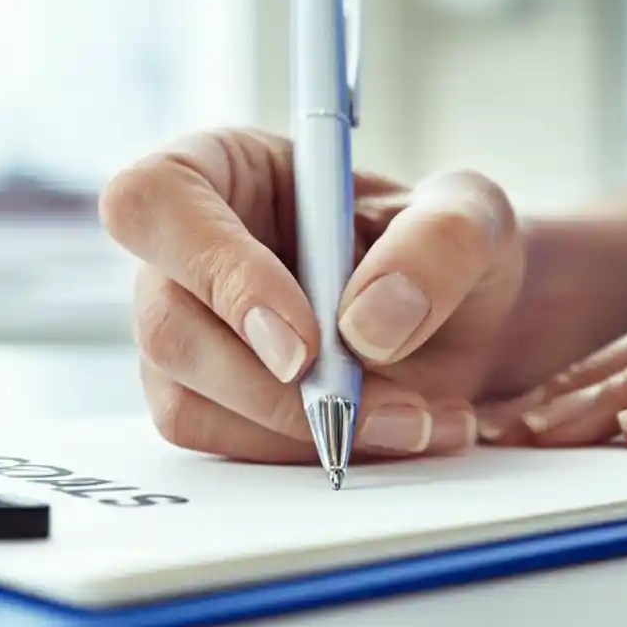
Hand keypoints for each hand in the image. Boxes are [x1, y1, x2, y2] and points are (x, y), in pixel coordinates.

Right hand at [100, 129, 524, 462]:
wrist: (462, 329)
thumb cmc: (443, 251)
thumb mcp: (471, 216)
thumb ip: (438, 245)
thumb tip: (367, 325)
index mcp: (223, 171)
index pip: (154, 201)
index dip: (216, 272)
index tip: (303, 339)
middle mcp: (186, 253)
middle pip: (165, 324)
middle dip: (268, 384)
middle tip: (361, 403)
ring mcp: (188, 333)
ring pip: (188, 402)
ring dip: (299, 430)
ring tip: (408, 420)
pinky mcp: (208, 402)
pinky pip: (224, 448)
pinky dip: (306, 455)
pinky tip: (383, 434)